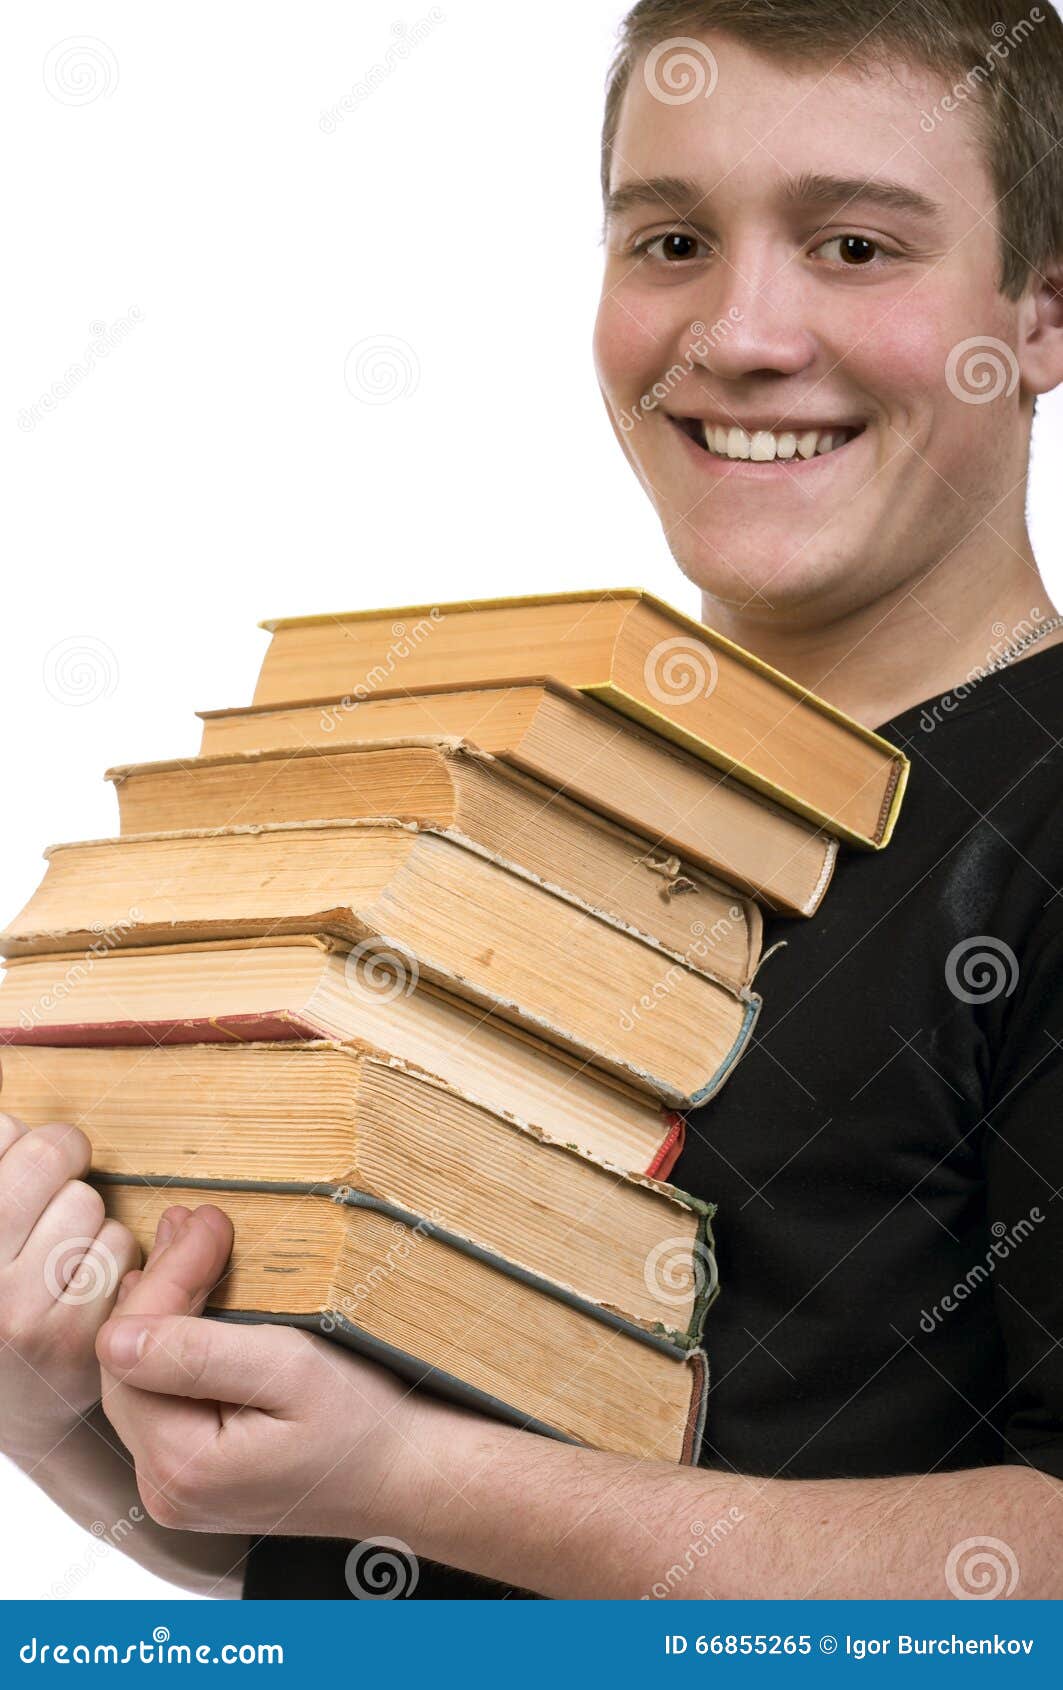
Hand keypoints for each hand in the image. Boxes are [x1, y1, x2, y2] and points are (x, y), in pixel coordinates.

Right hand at [0, 1111, 139, 1460]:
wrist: (10, 1409)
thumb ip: (2, 1166)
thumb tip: (12, 1086)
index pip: (0, 1134)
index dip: (17, 1140)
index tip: (16, 1162)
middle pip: (48, 1157)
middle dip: (63, 1157)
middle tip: (58, 1176)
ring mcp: (17, 1312)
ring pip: (88, 1203)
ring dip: (86, 1215)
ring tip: (60, 1246)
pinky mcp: (72, 1340)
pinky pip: (119, 1250)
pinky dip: (114, 1257)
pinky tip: (85, 1280)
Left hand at [96, 1204, 440, 1538]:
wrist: (411, 1473)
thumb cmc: (366, 1422)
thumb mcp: (291, 1370)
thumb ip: (197, 1355)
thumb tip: (112, 1336)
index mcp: (181, 1466)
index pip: (133, 1350)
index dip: (166, 1276)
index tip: (206, 1219)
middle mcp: (165, 1489)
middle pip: (129, 1365)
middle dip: (162, 1284)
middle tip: (196, 1219)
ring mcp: (178, 1487)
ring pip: (144, 1377)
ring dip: (167, 1306)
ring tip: (191, 1243)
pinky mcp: (197, 1475)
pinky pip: (166, 1396)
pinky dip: (178, 1341)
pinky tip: (194, 1297)